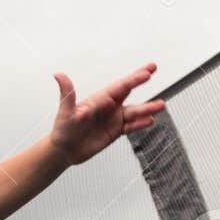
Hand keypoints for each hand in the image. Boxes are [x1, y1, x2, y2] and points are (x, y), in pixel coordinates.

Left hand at [49, 63, 164, 165]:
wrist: (63, 150)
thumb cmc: (62, 130)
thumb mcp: (65, 112)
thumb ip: (67, 93)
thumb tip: (59, 75)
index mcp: (99, 98)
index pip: (119, 86)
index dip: (133, 79)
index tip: (146, 72)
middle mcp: (109, 106)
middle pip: (128, 90)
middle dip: (140, 79)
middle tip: (152, 68)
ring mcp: (113, 118)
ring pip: (134, 111)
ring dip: (147, 108)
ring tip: (160, 105)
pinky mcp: (115, 131)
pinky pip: (131, 127)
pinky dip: (140, 124)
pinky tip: (150, 121)